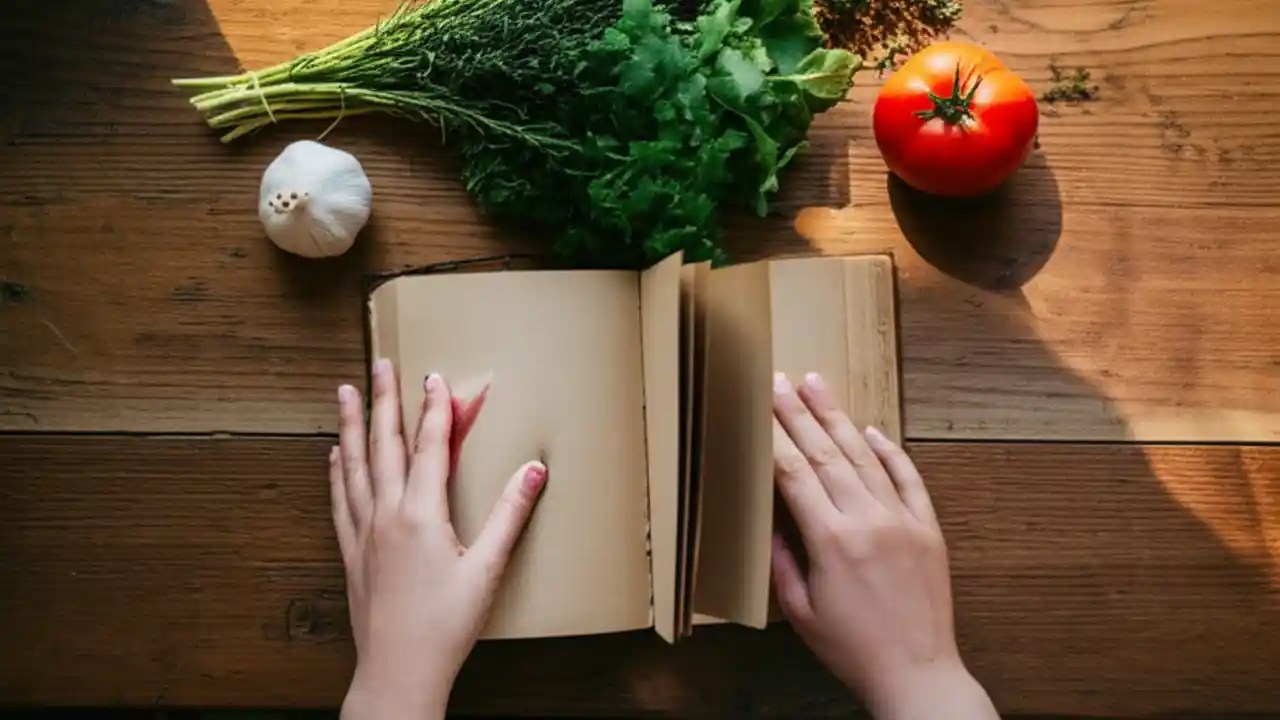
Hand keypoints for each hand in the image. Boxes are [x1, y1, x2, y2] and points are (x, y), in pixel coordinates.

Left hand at [331, 358, 547, 719]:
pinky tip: (335, 454)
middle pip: (385, 445)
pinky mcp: (351, 552)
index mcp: (421, 515)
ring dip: (352, 425)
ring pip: (354, 465)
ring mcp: (363, 533)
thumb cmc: (445, 627)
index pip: (429, 447)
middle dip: (385, 400)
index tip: (437, 378)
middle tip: (380, 364)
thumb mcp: (488, 569)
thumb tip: (535, 470)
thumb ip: (511, 515)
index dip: (436, 410)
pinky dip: (337, 471)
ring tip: (346, 393)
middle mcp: (386, 516)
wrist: (398, 672)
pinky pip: (339, 499)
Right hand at [770, 372, 995, 719]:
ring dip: (838, 418)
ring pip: (865, 457)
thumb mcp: (801, 613)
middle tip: (780, 381)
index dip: (774, 436)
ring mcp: (902, 521)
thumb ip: (783, 563)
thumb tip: (773, 524)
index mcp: (830, 541)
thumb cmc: (852, 650)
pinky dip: (889, 451)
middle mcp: (867, 521)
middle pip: (826, 453)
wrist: (917, 673)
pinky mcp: (928, 530)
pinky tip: (871, 430)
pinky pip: (908, 479)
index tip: (760, 406)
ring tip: (817, 387)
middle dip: (799, 413)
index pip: (794, 473)